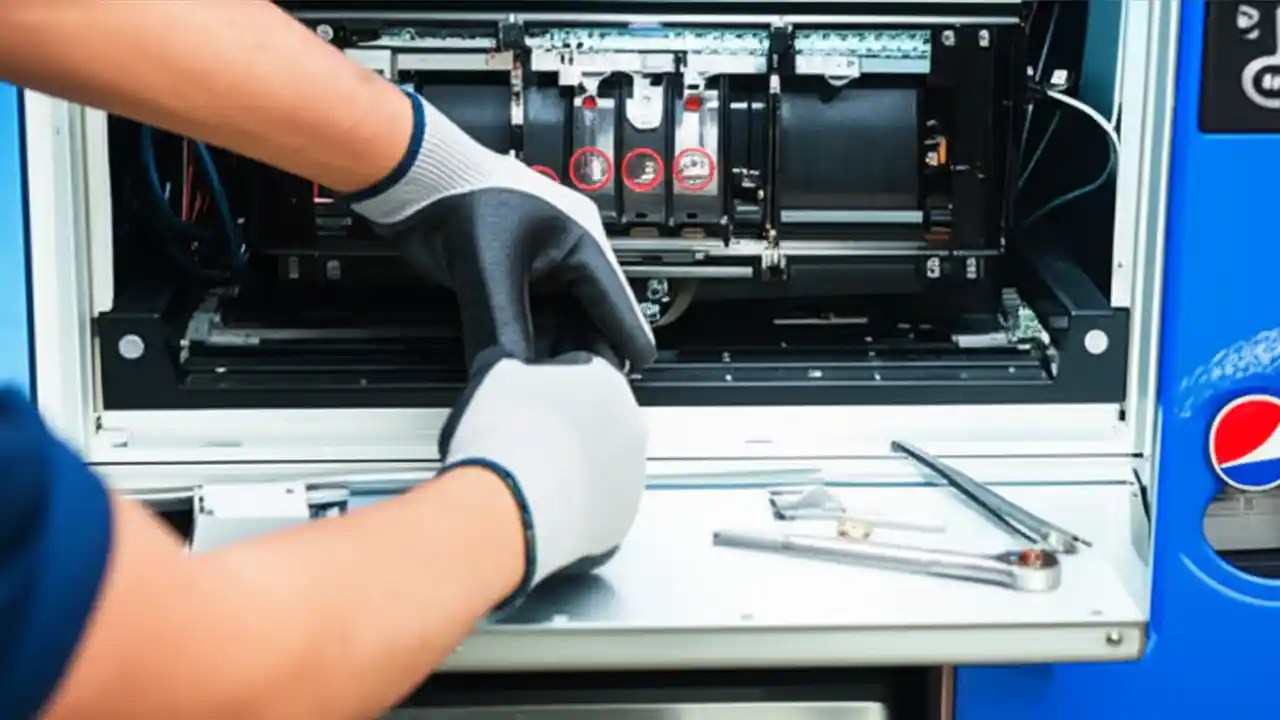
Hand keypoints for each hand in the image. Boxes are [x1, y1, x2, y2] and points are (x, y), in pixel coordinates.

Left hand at [348, 90, 655, 371]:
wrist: (412, 176)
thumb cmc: (456, 196)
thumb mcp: (487, 275)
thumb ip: (502, 331)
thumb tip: (509, 377)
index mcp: (580, 237)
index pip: (615, 300)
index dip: (626, 337)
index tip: (639, 367)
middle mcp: (566, 246)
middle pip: (591, 312)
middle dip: (587, 349)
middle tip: (587, 387)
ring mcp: (539, 256)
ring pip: (561, 315)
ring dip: (557, 346)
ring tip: (557, 380)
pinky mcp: (512, 266)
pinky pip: (534, 309)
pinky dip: (532, 336)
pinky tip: (527, 360)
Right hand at [438, 349, 646, 605]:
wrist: (508, 507)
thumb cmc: (506, 440)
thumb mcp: (499, 377)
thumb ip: (516, 367)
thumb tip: (514, 372)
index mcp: (608, 385)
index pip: (586, 373)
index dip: (554, 387)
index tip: (533, 401)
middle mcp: (631, 430)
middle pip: (599, 423)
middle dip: (570, 430)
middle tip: (530, 441)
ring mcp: (631, 479)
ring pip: (602, 468)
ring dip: (575, 470)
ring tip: (533, 478)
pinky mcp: (620, 521)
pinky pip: (598, 508)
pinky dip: (576, 507)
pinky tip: (544, 506)